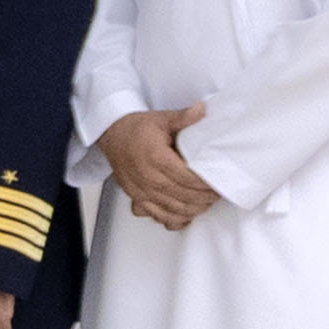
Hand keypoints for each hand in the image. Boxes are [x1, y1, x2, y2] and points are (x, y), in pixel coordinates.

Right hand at [100, 101, 216, 228]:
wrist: (111, 136)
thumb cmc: (135, 129)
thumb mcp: (161, 119)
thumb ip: (183, 117)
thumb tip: (201, 109)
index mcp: (155, 157)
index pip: (186, 178)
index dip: (205, 184)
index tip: (217, 183)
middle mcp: (147, 177)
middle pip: (181, 196)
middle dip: (203, 198)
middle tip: (217, 194)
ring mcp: (140, 190)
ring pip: (171, 208)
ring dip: (192, 209)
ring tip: (205, 204)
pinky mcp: (135, 197)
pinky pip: (155, 215)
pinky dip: (172, 219)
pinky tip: (184, 215)